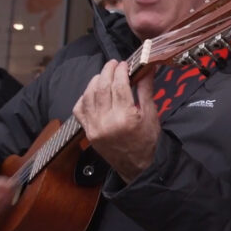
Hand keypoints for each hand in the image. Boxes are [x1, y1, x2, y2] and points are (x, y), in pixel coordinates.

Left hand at [73, 60, 159, 182]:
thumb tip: (147, 69)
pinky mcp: (88, 131)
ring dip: (95, 81)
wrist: (136, 166)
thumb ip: (146, 90)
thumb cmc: (147, 141)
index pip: (119, 85)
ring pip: (89, 95)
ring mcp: (94, 127)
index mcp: (126, 117)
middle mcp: (107, 122)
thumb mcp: (151, 115)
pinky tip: (92, 91)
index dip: (121, 71)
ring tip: (104, 75)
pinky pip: (79, 109)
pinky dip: (84, 96)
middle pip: (102, 87)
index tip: (125, 64)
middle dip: (107, 71)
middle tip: (113, 64)